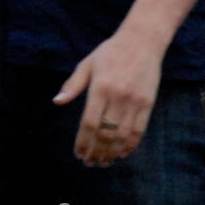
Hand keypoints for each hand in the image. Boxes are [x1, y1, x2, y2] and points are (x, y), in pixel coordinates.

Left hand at [54, 26, 162, 164]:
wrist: (142, 41)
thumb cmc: (110, 52)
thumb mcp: (87, 64)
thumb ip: (73, 85)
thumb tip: (56, 102)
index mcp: (100, 87)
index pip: (89, 123)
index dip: (83, 142)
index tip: (78, 153)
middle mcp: (117, 96)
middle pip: (105, 133)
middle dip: (96, 152)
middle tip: (89, 163)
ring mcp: (134, 101)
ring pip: (122, 136)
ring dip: (111, 153)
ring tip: (103, 162)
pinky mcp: (148, 104)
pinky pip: (139, 131)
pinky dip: (130, 145)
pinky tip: (121, 153)